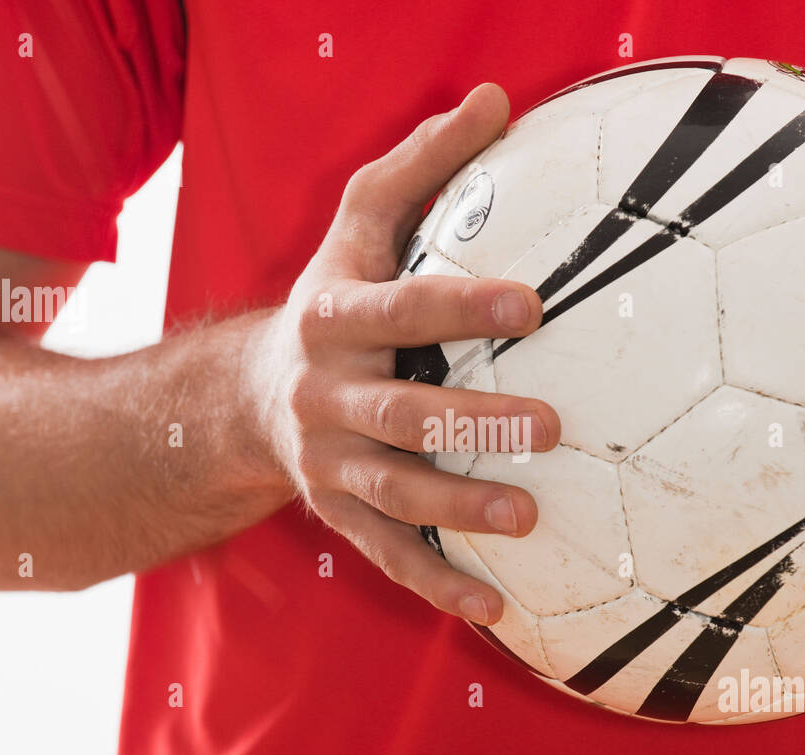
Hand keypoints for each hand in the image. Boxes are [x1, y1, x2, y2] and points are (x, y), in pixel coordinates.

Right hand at [246, 84, 560, 625]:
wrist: (250, 394)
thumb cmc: (330, 299)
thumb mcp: (358, 225)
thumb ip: (419, 165)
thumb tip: (494, 98)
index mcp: (334, 316)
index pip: (401, 307)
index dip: (461, 304)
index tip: (533, 305)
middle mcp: (325, 393)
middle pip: (402, 413)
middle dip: (474, 422)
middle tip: (553, 427)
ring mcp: (328, 462)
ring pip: (395, 491)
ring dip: (459, 508)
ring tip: (529, 518)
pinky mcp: (337, 513)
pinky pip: (386, 552)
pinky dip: (435, 582)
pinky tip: (494, 606)